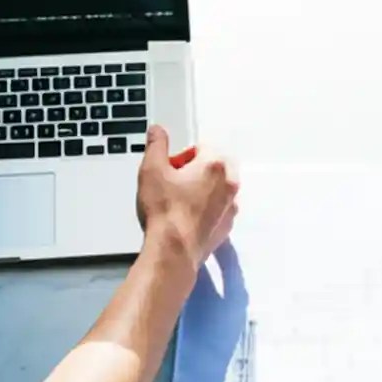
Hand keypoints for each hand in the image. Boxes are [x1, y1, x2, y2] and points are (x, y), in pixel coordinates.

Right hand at [136, 126, 237, 267]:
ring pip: (216, 189)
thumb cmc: (164, 211)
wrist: (173, 251)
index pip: (201, 148)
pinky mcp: (226, 226)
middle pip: (212, 167)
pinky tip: (186, 219)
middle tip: (173, 184)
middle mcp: (229, 184)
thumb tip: (158, 130)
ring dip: (201, 191)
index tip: (169, 170)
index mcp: (215, 165)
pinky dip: (206, 211)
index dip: (181, 157)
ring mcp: (230, 207)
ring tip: (178, 203)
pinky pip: (218, 210)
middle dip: (193, 171)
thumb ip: (156, 144)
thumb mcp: (151, 169)